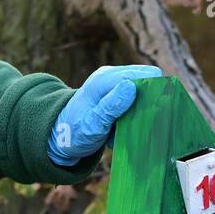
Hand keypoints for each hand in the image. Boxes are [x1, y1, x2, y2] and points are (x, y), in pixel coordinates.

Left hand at [48, 65, 162, 165]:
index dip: (153, 92)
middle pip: (146, 81)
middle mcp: (111, 77)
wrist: (61, 138)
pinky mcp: (115, 95)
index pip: (143, 75)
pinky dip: (132, 115)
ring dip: (140, 111)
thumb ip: (111, 106)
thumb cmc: (75, 132)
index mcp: (106, 79)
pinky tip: (121, 128)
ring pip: (142, 93)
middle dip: (148, 102)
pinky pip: (134, 101)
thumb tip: (131, 86)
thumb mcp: (93, 124)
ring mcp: (113, 85)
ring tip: (126, 127)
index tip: (153, 113)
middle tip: (139, 123)